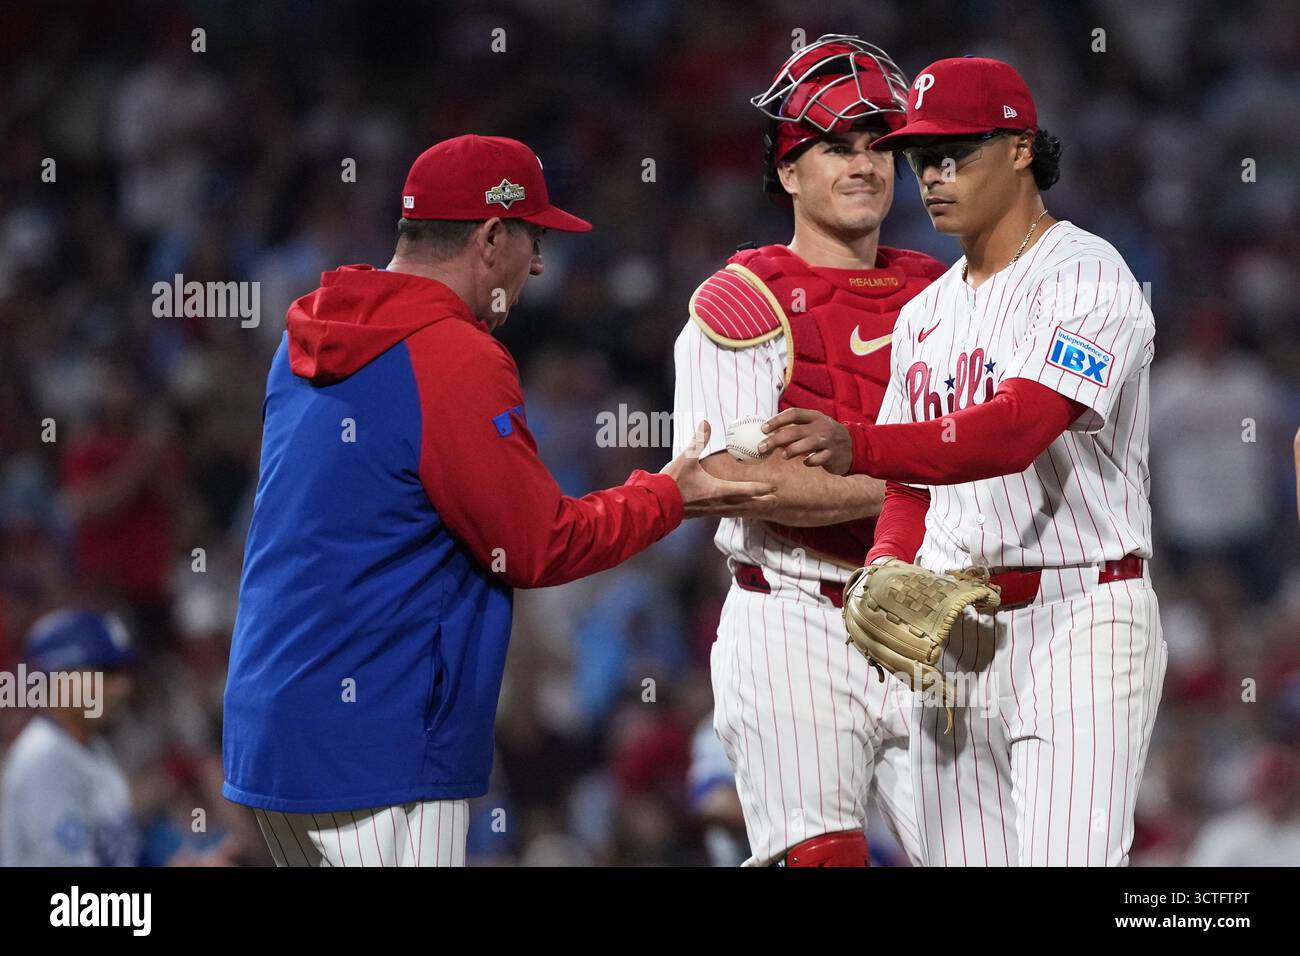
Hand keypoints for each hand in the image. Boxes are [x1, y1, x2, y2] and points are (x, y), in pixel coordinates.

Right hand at [662, 421, 777, 517]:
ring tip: (764, 507)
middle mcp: (719, 503)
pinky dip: (738, 511)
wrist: (657, 502)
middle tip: (777, 501)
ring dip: (752, 508)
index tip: (774, 487)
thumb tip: (705, 422)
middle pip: (747, 504)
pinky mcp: (705, 513)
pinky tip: (738, 509)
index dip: (761, 488)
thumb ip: (698, 440)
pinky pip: (727, 513)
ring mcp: (712, 510)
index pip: (746, 490)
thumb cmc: (673, 481)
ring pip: (738, 510)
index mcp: (718, 490)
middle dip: (762, 502)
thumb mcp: (686, 458)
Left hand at [760, 408, 853, 474]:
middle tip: (762, 447)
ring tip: (783, 456)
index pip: (793, 414)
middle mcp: (821, 427)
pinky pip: (818, 459)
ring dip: (792, 450)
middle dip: (776, 439)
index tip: (763, 429)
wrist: (853, 446)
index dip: (777, 420)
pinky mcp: (833, 455)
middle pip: (795, 431)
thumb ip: (795, 428)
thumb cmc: (826, 436)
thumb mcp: (814, 426)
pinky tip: (805, 463)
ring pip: (807, 444)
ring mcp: (828, 441)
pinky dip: (810, 462)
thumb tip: (768, 433)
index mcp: (814, 416)